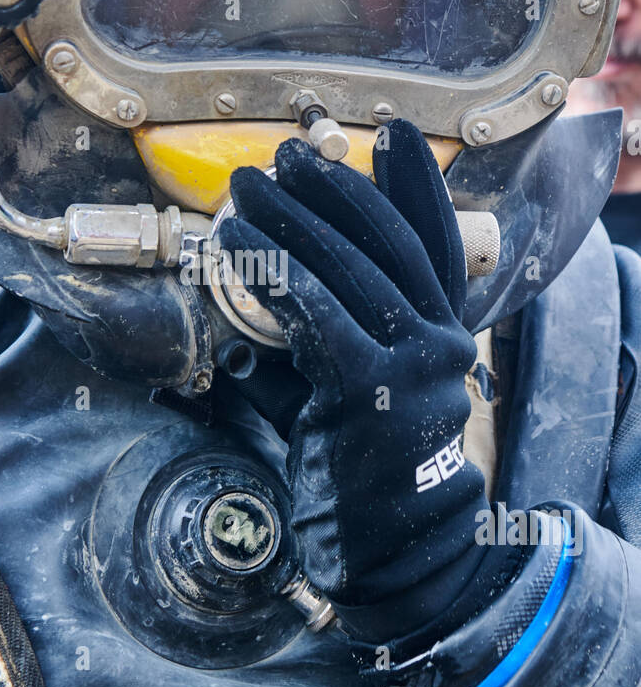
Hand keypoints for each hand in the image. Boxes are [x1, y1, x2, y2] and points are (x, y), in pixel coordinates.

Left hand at [220, 121, 491, 647]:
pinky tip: (241, 247)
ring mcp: (414, 366)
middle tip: (284, 158)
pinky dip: (275, 271)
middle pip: (387, 240)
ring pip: (348, 267)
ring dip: (290, 219)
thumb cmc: (359, 472)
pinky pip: (318, 311)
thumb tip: (255, 309)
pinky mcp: (370, 390)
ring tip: (247, 191)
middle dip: (332, 189)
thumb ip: (320, 348)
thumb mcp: (347, 396)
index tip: (388, 134)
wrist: (386, 552)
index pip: (436, 242)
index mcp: (445, 335)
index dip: (413, 184)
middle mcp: (442, 341)